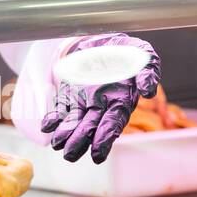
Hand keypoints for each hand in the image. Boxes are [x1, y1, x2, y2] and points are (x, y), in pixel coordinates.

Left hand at [40, 34, 159, 163]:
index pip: (113, 124)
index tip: (98, 154)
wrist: (107, 41)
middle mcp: (102, 107)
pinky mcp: (70, 94)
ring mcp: (84, 102)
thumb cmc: (128, 51)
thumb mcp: (144, 56)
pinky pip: (61, 109)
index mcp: (121, 102)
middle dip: (80, 142)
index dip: (105, 139)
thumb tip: (149, 91)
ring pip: (74, 122)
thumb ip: (148, 72)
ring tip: (57, 144)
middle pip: (90, 128)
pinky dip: (53, 118)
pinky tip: (47, 126)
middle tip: (70, 155)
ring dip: (65, 134)